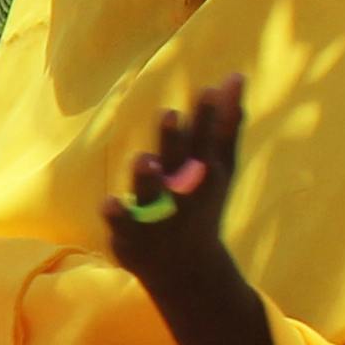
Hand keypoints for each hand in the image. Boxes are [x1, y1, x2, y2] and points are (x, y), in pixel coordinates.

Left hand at [103, 75, 246, 295]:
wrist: (187, 267)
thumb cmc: (204, 205)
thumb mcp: (221, 167)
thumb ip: (227, 124)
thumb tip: (235, 77)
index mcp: (205, 170)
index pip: (210, 137)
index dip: (215, 112)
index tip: (221, 83)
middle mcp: (183, 190)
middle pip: (178, 161)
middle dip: (174, 140)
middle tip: (169, 114)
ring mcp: (158, 213)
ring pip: (150, 193)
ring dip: (147, 177)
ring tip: (143, 160)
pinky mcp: (132, 234)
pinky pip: (122, 224)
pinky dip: (117, 215)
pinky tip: (109, 202)